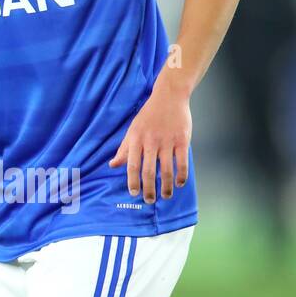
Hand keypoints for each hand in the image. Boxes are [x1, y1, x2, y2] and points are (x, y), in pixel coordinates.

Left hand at [108, 73, 191, 202]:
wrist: (169, 96)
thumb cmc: (149, 115)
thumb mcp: (132, 130)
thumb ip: (124, 149)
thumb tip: (112, 165)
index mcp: (136, 139)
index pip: (132, 166)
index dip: (132, 182)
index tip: (134, 193)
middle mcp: (151, 142)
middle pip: (149, 171)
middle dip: (149, 190)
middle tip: (149, 200)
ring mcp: (167, 141)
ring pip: (167, 170)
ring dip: (166, 187)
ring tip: (166, 196)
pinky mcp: (182, 140)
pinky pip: (182, 162)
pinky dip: (181, 175)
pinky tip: (180, 183)